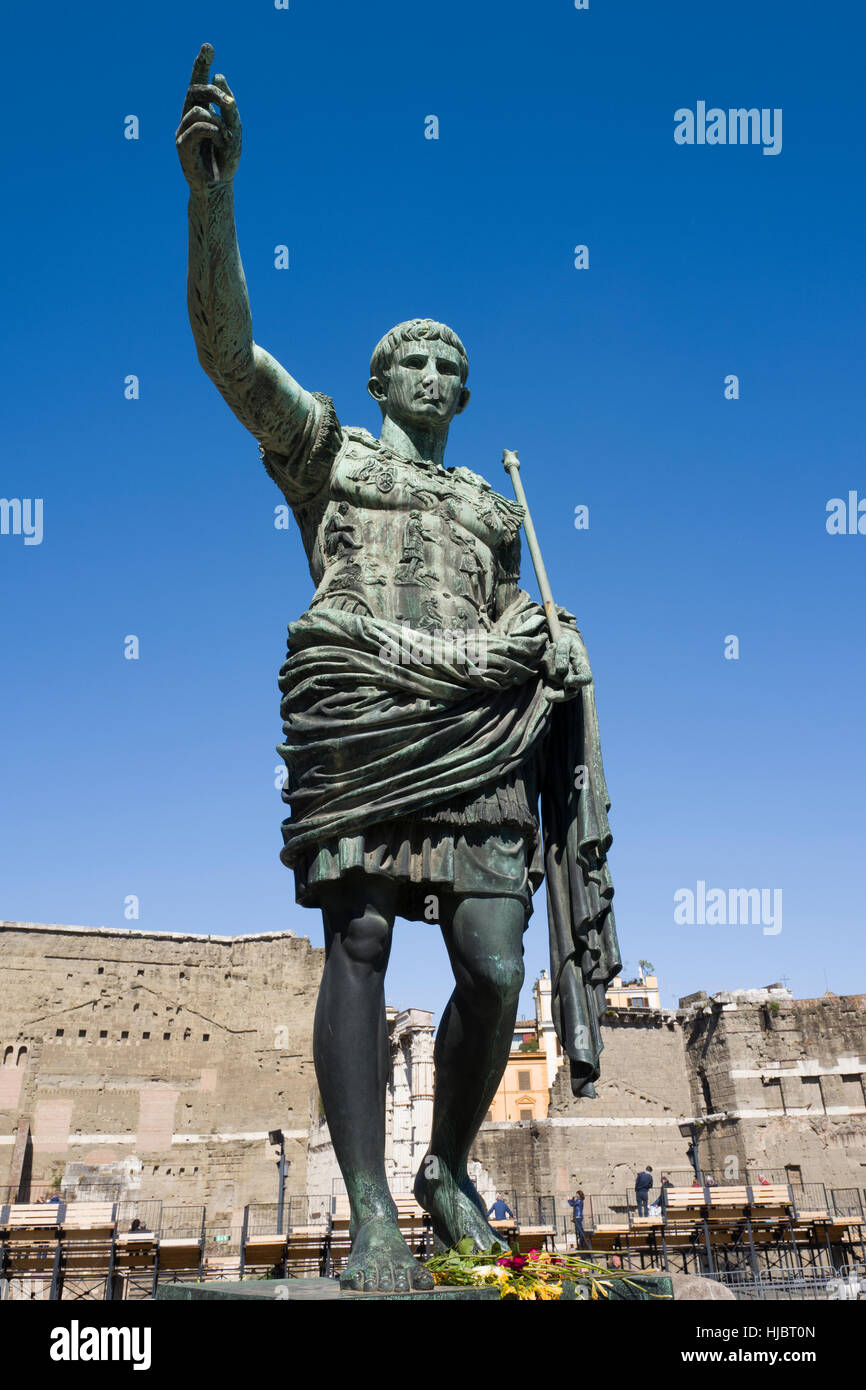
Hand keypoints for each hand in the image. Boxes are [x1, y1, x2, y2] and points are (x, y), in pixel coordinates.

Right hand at [176, 44, 241, 191]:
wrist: (218, 186)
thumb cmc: (226, 159)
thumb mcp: (234, 130)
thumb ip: (229, 107)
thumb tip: (219, 76)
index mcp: (202, 110)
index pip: (199, 83)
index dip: (201, 64)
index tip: (208, 46)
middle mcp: (189, 116)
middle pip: (196, 89)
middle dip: (215, 92)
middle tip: (231, 103)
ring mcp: (182, 129)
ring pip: (199, 109)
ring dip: (219, 123)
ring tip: (227, 140)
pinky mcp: (181, 143)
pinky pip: (199, 126)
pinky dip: (215, 132)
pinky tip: (221, 143)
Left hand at [541, 629, 591, 699]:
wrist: (562, 642)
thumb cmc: (566, 640)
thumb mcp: (564, 642)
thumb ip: (563, 654)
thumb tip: (561, 670)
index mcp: (583, 666)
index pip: (586, 678)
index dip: (579, 681)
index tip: (568, 681)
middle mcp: (576, 676)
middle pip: (573, 691)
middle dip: (562, 695)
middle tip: (549, 697)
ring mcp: (567, 681)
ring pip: (562, 691)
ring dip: (554, 691)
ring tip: (546, 687)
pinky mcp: (557, 683)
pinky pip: (553, 689)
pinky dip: (548, 688)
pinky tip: (543, 687)